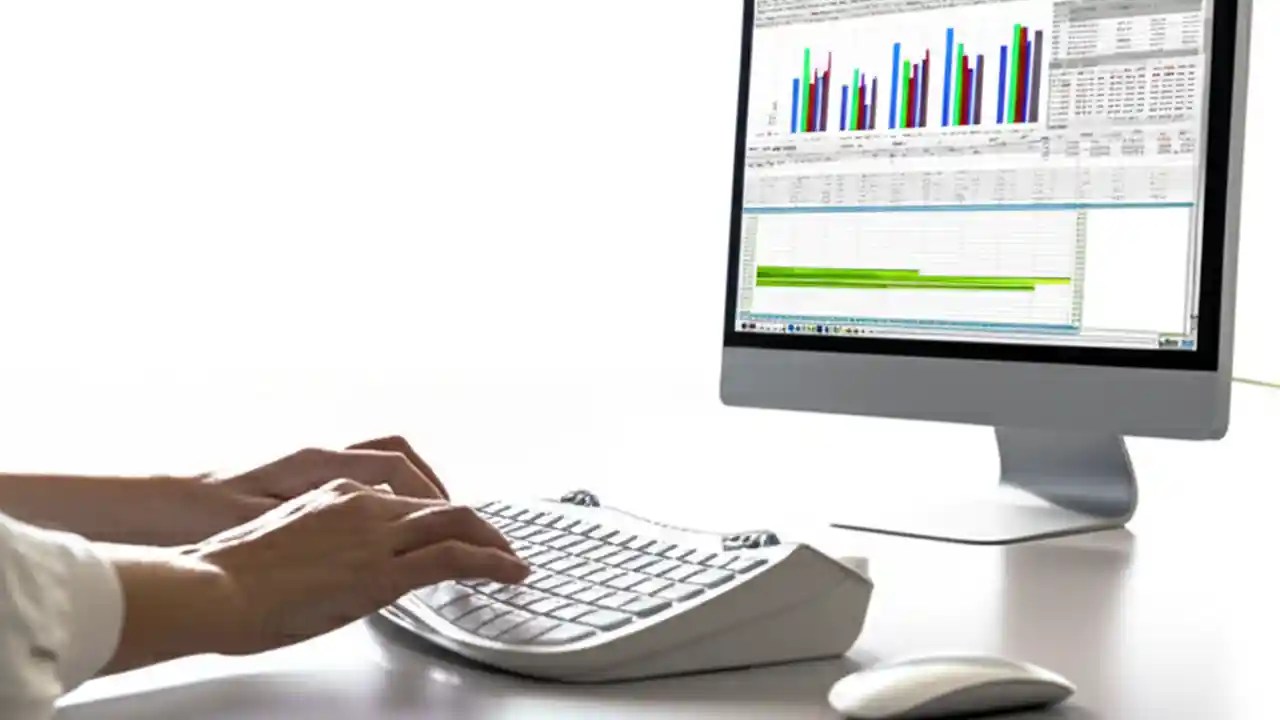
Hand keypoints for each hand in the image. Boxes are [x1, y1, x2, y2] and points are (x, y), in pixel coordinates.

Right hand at [187, 479, 526, 656]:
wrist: (211, 588)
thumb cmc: (230, 576)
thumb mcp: (288, 542)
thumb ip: (325, 544)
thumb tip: (345, 566)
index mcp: (339, 493)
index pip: (407, 498)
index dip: (440, 514)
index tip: (455, 531)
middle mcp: (363, 503)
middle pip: (442, 504)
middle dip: (479, 525)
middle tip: (499, 545)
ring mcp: (375, 534)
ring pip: (456, 523)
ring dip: (493, 542)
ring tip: (513, 561)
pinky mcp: (382, 570)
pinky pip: (453, 557)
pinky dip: (491, 562)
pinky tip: (508, 572)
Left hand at [202, 436, 449, 530]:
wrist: (164, 506)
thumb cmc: (204, 515)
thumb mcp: (265, 525)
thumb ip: (319, 523)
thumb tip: (367, 529)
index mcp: (315, 461)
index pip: (394, 464)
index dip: (429, 492)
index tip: (451, 518)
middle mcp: (319, 455)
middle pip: (396, 453)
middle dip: (431, 484)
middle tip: (453, 519)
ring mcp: (312, 464)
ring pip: (381, 462)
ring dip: (410, 487)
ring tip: (428, 522)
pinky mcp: (303, 480)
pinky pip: (362, 476)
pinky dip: (386, 493)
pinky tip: (385, 525)